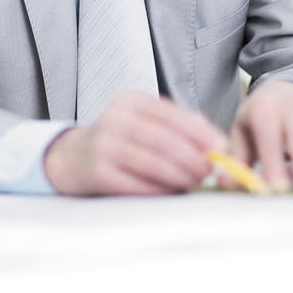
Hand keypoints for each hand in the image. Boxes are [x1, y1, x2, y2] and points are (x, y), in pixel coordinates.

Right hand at [43, 92, 227, 195]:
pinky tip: (174, 191)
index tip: (220, 147)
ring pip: (153, 162)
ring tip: (196, 181)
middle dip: (193, 157)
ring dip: (181, 175)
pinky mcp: (99, 173)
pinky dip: (161, 189)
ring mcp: (104, 145)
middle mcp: (115, 119)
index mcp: (130, 101)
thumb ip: (177, 125)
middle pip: (164, 139)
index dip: (200, 132)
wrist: (72, 158)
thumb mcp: (142, 121)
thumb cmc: (118, 140)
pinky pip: (138, 184)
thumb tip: (216, 142)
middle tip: (210, 170)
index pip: (171, 114)